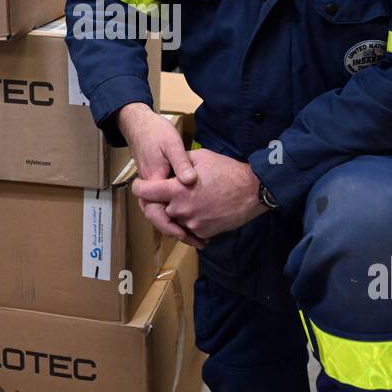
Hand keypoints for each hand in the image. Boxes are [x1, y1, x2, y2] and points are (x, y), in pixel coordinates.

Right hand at [116, 103, 203, 247]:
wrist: (139, 123)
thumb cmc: (155, 132)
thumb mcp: (172, 144)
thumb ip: (181, 164)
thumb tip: (190, 181)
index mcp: (153, 180)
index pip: (157, 210)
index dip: (171, 225)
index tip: (187, 234)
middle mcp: (150, 188)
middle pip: (158, 217)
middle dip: (177, 232)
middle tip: (198, 242)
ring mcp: (153, 186)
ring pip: (161, 213)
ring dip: (177, 225)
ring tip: (197, 237)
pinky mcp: (157, 184)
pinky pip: (164, 204)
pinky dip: (176, 214)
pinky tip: (192, 219)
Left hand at [133, 149, 266, 241]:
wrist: (252, 191)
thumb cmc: (227, 171)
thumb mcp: (201, 157)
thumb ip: (180, 162)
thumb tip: (169, 164)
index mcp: (176, 190)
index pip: (145, 192)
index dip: (139, 188)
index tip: (140, 185)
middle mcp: (180, 209)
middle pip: (160, 208)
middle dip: (165, 200)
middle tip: (177, 191)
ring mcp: (191, 224)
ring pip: (175, 220)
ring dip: (179, 212)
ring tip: (196, 200)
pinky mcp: (203, 233)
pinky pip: (190, 229)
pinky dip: (193, 222)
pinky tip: (204, 210)